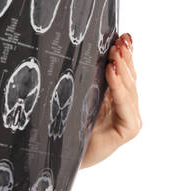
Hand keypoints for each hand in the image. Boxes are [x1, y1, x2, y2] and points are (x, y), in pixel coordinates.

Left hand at [81, 32, 140, 168]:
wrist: (60, 154)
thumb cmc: (68, 126)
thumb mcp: (82, 96)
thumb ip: (93, 80)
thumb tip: (97, 51)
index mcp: (116, 100)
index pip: (125, 74)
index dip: (126, 55)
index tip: (124, 37)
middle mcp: (126, 109)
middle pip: (130, 79)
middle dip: (125, 58)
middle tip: (121, 40)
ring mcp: (130, 119)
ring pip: (129, 89)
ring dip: (123, 68)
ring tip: (116, 52)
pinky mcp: (129, 129)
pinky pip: (125, 105)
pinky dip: (119, 87)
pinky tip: (113, 72)